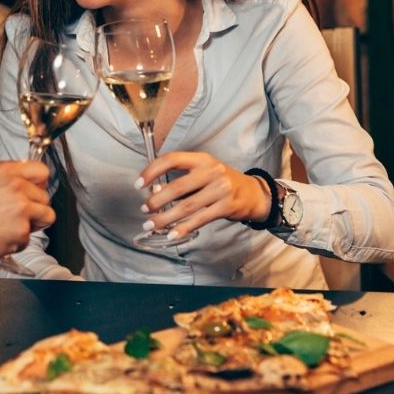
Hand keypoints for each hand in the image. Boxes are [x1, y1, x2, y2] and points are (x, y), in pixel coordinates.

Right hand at [0, 160, 54, 264]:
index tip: (38, 190)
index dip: (40, 183)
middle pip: (45, 196)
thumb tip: (21, 179)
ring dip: (33, 223)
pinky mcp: (21, 231)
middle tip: (17, 215)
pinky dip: (17, 241)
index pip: (41, 171)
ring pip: (46, 216)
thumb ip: (5, 177)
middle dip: (35, 207)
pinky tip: (0, 237)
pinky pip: (29, 238)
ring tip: (12, 226)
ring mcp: (21, 209)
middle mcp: (16, 188)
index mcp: (6, 172)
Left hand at [137, 151, 273, 236]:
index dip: (152, 171)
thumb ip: (181, 181)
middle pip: (177, 187)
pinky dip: (184, 228)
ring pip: (186, 206)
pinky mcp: (226, 206)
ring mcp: (221, 189)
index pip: (172, 159)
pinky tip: (172, 233)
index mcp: (202, 159)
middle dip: (157, 201)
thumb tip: (154, 192)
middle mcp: (211, 171)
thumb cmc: (222, 182)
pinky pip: (200, 219)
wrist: (253, 193)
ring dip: (166, 218)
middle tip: (145, 210)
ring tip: (151, 224)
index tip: (139, 184)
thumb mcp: (203, 174)